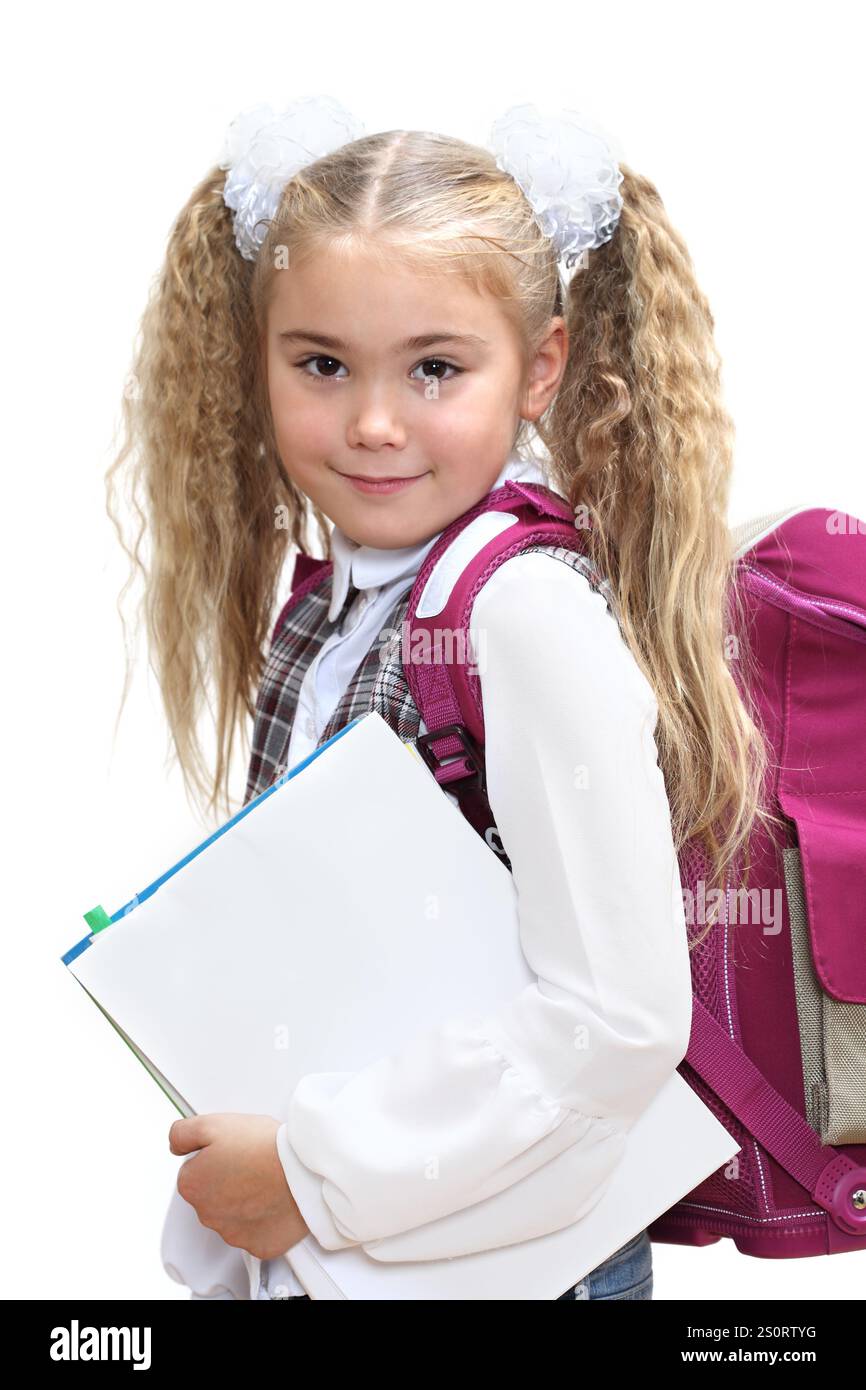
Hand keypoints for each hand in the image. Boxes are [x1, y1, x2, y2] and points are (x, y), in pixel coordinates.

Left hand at [169, 1113, 310, 1260]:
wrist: (302, 1171)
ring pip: (233, 1214)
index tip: (233, 1151)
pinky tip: (275, 1200)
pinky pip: (256, 1232)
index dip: (214, 1157)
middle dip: (228, 1180)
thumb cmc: (264, 1148)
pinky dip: (264, 1219)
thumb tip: (175, 1144)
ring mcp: (233, 1233)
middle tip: (252, 1162)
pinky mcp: (258, 1245)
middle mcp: (208, 1215)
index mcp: (193, 1185)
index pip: (194, 1170)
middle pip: (212, 1194)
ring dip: (245, 1200)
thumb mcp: (214, 1124)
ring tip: (267, 1179)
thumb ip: (182, 1133)